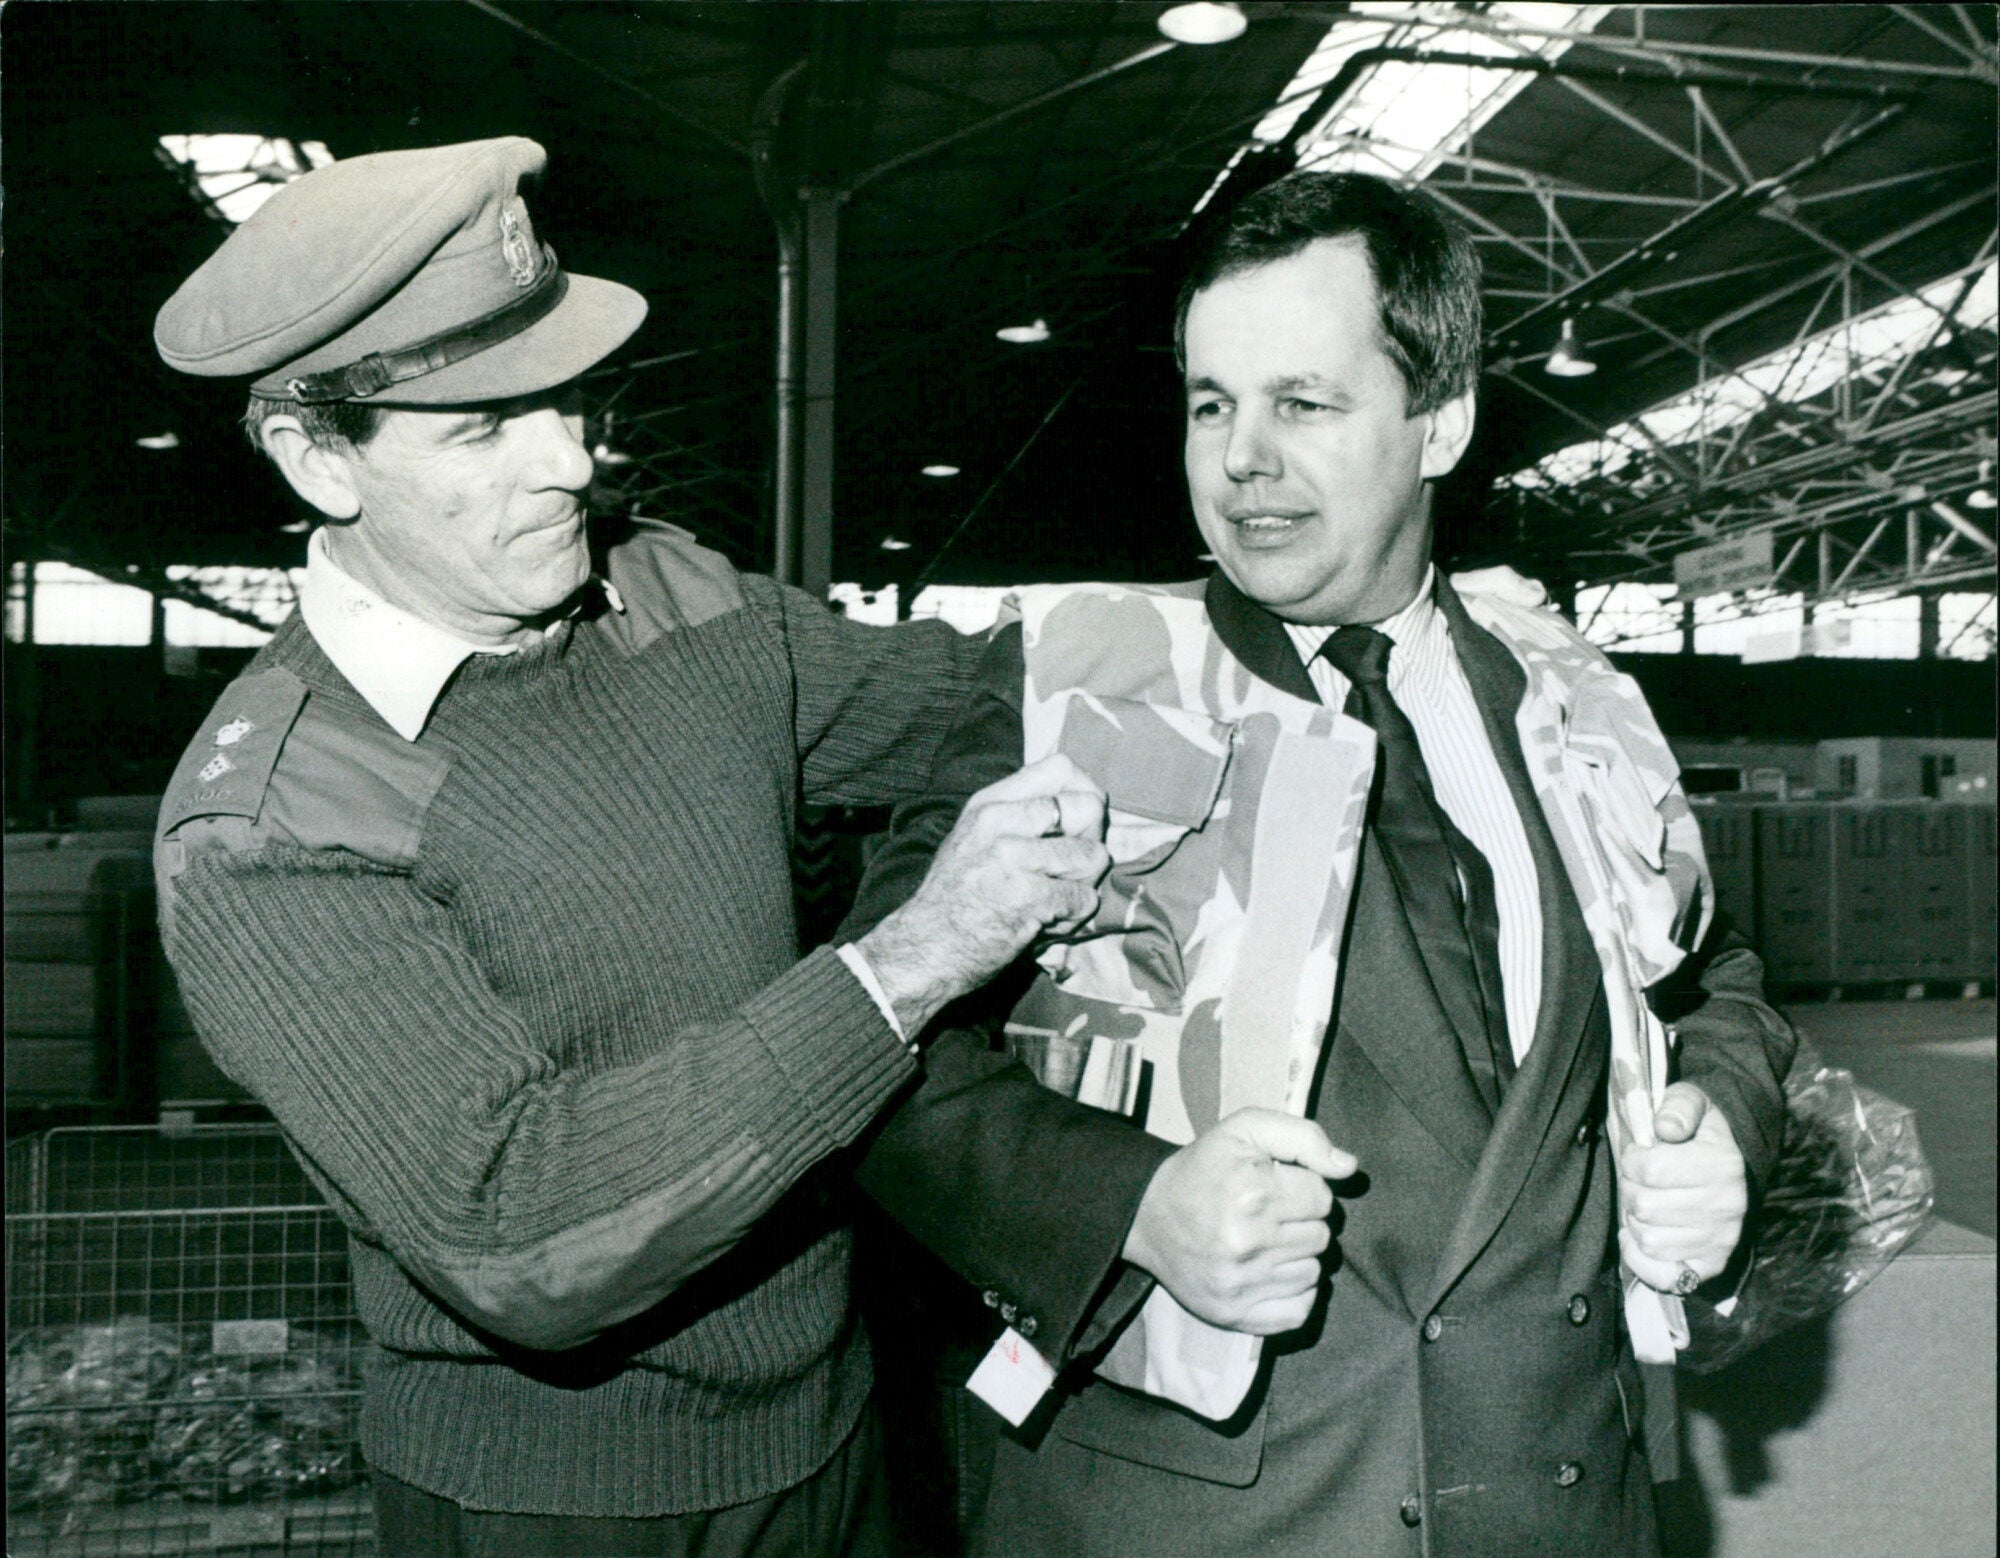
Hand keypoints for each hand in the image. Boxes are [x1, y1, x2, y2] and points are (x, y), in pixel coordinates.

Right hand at [858, 755, 1108, 1036]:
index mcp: (989, 803)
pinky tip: (1048, 923)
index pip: (1061, 767)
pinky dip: (1074, 917)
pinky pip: (1083, 899)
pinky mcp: (1026, 896)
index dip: (1083, 793)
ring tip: (1057, 900)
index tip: (1077, 825)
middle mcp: (998, 821)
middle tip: (1073, 869)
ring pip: (1093, 855)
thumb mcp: (974, 839)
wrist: (922, 950)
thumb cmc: (953, 900)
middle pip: (1088, 806)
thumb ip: (1019, 817)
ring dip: (1085, 885)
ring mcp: (1011, 857)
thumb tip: (1086, 806)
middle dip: (1092, 841)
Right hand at [1122, 1109, 1357, 1335]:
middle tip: (1271, 1214)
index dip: (1304, 1188)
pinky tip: (1273, 1273)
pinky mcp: (1235, 1315)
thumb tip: (1349, 1167)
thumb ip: (1303, 1136)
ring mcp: (1242, 1284)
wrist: (1148, 1215)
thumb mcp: (1245, 1130)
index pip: (1322, 1197)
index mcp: (1253, 1192)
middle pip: (1321, 1236)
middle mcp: (1248, 1241)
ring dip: (1298, 1255)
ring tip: (1267, 1241)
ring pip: (1314, 1272)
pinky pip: (1299, 1312)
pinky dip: (1296, 1294)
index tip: (1277, 1187)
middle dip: (1303, 1221)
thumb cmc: (1203, 1168)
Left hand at [1618, 1081, 1748, 1294]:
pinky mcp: (1712, 1265)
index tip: (1639, 1154)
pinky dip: (1640, 1258)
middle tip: (1640, 1181)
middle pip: (1643, 1205)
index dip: (1632, 1159)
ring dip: (1635, 1220)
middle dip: (1630, 1188)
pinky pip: (1663, 1274)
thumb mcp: (1691, 1103)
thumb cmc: (1698, 1133)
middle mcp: (1728, 1206)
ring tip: (1647, 1203)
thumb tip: (1666, 1127)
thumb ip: (1678, 1106)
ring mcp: (1722, 1239)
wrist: (1728, 1167)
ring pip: (1648, 1238)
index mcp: (1723, 1164)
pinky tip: (1636, 1237)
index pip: (1649, 1168)